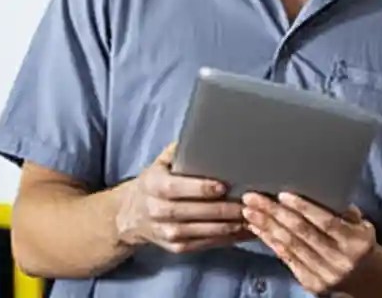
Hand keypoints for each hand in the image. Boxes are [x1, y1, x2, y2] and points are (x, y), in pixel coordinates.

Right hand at [114, 142, 250, 253]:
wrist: (131, 214)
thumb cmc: (155, 182)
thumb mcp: (161, 162)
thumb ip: (182, 150)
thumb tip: (209, 134)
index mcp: (153, 185)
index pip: (175, 188)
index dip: (199, 188)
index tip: (223, 186)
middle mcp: (157, 210)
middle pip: (192, 212)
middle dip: (222, 209)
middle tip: (246, 203)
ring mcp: (166, 232)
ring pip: (200, 232)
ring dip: (228, 227)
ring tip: (250, 217)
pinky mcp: (175, 247)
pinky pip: (203, 245)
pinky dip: (225, 239)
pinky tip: (242, 231)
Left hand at [241, 192, 376, 294]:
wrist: (367, 278)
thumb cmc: (359, 242)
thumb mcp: (362, 224)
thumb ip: (343, 211)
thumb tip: (320, 189)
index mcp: (355, 242)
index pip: (325, 222)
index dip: (303, 208)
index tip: (282, 195)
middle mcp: (339, 260)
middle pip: (302, 233)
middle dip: (275, 214)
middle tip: (253, 198)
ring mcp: (324, 274)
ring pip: (291, 246)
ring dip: (267, 227)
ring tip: (250, 212)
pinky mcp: (312, 283)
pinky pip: (287, 259)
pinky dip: (271, 243)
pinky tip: (258, 230)